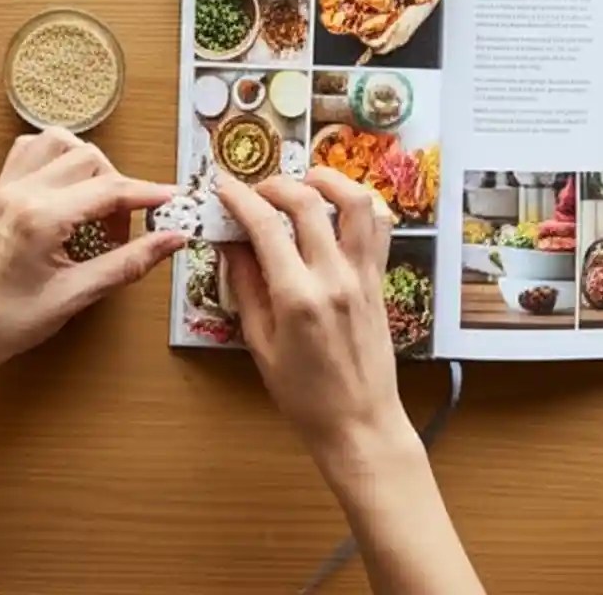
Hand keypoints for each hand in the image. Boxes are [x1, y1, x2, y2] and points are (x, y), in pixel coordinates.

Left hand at [0, 128, 185, 382]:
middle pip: (89, 159)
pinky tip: (69, 193)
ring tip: (98, 206)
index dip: (148, 195)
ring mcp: (4, 188)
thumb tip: (171, 240)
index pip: (109, 189)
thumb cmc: (7, 323)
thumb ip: (127, 263)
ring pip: (59, 143)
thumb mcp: (75, 295)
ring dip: (89, 165)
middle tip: (124, 230)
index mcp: (39, 218)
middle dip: (119, 187)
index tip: (173, 202)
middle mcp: (20, 192)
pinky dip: (58, 160)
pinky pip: (30, 152)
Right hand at [216, 168, 409, 452]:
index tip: (223, 187)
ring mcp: (363, 276)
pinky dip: (360, 205)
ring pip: (356, 201)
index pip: (265, 226)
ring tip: (303, 182)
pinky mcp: (379, 280)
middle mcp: (335, 278)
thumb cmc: (304, 395)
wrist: (359, 423)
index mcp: (297, 297)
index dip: (239, 198)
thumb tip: (230, 243)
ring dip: (327, 180)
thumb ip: (245, 286)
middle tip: (254, 190)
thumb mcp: (259, 343)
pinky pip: (379, 227)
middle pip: (307, 201)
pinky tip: (338, 207)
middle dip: (274, 184)